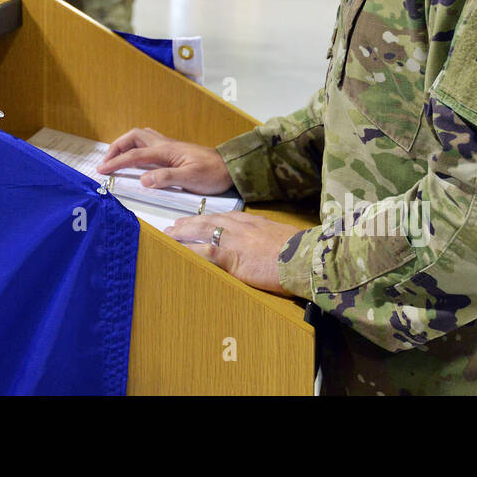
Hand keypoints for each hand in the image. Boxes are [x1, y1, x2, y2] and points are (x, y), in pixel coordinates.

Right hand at [98, 127, 232, 194]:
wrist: (229, 168)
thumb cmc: (212, 174)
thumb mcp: (190, 179)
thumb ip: (165, 178)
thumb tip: (143, 179)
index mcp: (166, 151)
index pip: (135, 155)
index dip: (116, 162)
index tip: (102, 170)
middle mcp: (165, 145)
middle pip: (134, 137)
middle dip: (117, 147)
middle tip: (106, 161)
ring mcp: (169, 146)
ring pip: (141, 137)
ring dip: (125, 144)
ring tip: (116, 158)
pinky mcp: (173, 151)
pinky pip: (148, 143)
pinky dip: (136, 147)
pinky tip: (136, 158)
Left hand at [163, 213, 298, 294]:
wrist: (307, 256)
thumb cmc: (299, 250)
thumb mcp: (280, 237)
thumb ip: (265, 238)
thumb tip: (259, 245)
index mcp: (251, 222)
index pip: (222, 218)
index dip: (204, 219)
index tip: (193, 220)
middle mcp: (239, 228)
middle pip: (207, 222)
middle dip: (187, 224)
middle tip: (172, 226)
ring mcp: (235, 242)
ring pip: (201, 233)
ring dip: (182, 235)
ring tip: (169, 238)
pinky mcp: (233, 259)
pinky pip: (206, 253)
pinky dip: (190, 252)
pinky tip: (179, 254)